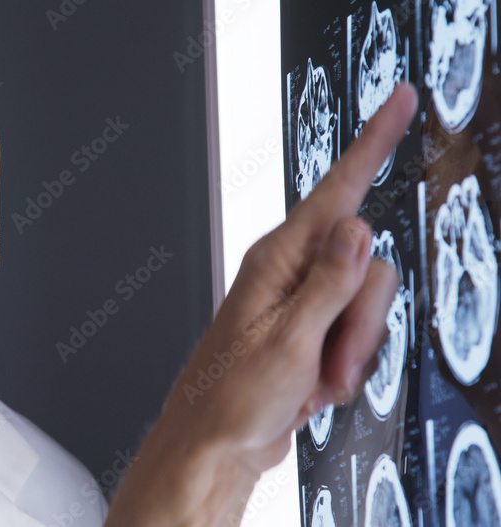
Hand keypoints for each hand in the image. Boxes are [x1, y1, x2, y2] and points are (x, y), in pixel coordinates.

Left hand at [106, 84, 417, 526]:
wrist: (217, 445)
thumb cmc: (231, 398)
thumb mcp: (289, 342)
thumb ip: (331, 284)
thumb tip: (357, 227)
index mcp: (276, 260)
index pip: (336, 189)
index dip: (373, 142)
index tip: (401, 101)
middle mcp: (288, 272)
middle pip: (366, 261)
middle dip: (362, 318)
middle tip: (331, 360)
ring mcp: (301, 303)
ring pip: (367, 301)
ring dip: (353, 348)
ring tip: (316, 378)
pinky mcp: (309, 330)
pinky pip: (355, 330)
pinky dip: (345, 362)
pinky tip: (315, 384)